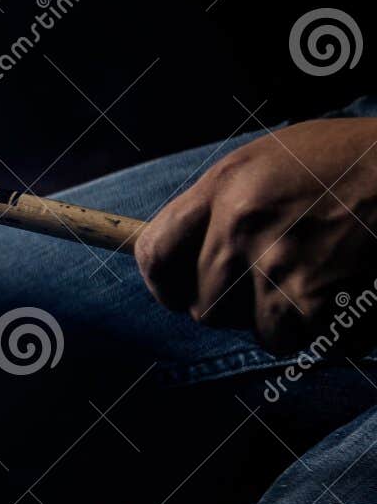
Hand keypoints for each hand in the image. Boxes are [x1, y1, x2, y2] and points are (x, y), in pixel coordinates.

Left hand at [134, 119, 376, 354]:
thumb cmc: (350, 160)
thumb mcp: (270, 159)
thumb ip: (222, 202)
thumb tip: (183, 248)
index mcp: (226, 188)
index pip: (155, 254)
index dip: (162, 283)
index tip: (177, 290)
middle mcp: (243, 229)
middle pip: (203, 307)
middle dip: (235, 307)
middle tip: (271, 286)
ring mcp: (283, 270)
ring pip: (260, 333)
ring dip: (286, 322)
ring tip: (319, 284)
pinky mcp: (324, 305)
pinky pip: (310, 344)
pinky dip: (331, 332)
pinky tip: (349, 294)